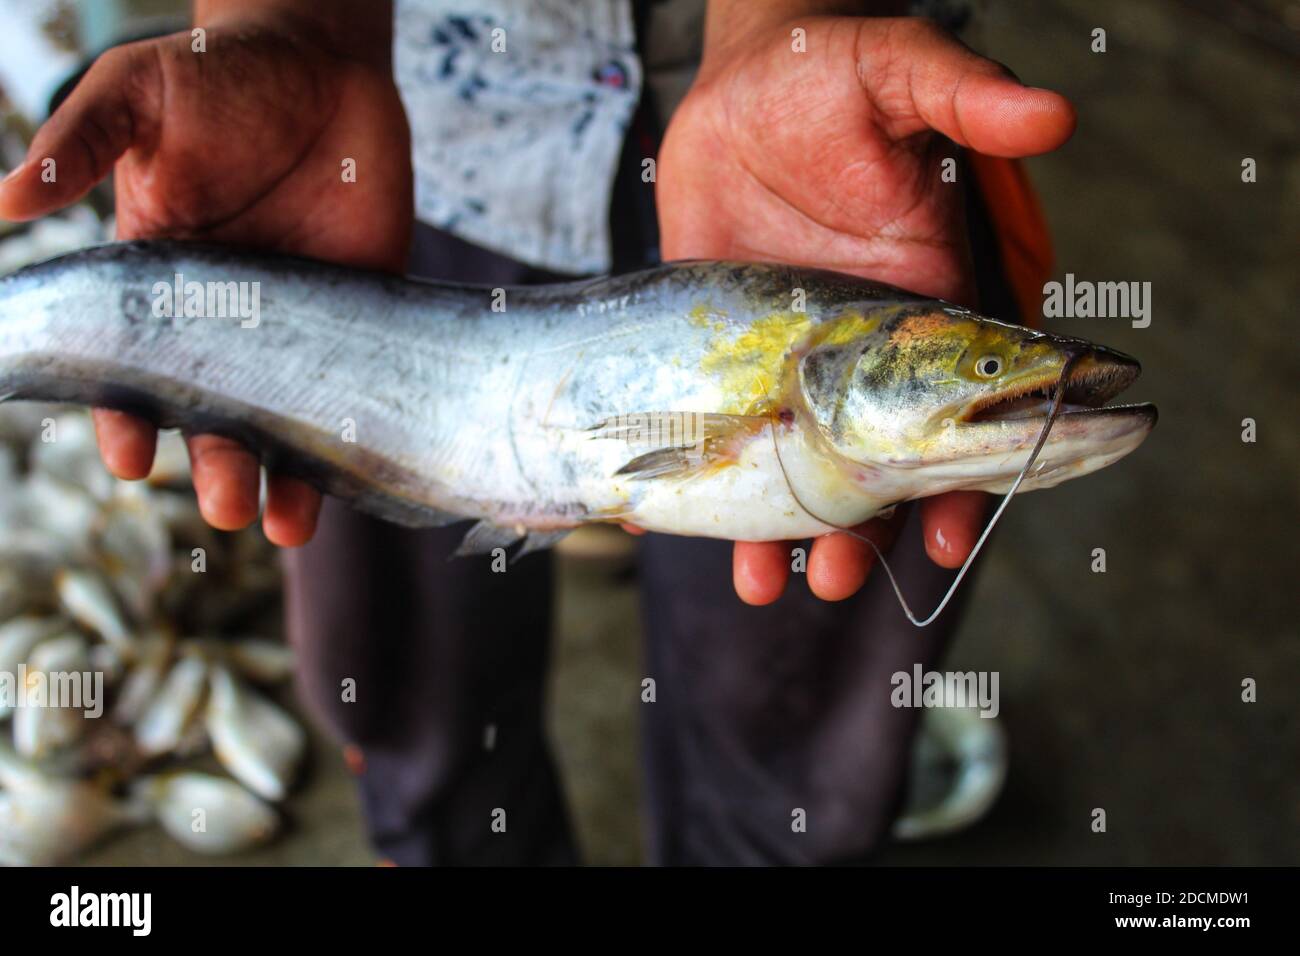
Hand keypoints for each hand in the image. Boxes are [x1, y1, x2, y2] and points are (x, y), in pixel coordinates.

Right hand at [0, 2, 411, 545]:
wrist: (321, 64)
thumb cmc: (217, 77)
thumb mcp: (138, 98)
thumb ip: (82, 147)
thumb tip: (6, 202)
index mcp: (159, 286)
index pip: (133, 371)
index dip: (125, 417)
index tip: (128, 455)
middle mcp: (223, 323)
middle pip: (211, 416)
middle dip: (212, 464)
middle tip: (222, 502)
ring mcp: (295, 327)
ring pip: (283, 423)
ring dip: (281, 478)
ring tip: (282, 523)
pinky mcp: (359, 318)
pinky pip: (354, 391)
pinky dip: (352, 438)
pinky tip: (352, 481)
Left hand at [656, 12, 1075, 603]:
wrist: (742, 87)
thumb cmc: (836, 76)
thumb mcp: (900, 73)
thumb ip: (966, 97)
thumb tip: (1052, 114)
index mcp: (939, 303)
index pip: (969, 408)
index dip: (968, 476)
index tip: (949, 530)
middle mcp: (878, 352)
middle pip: (889, 460)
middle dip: (873, 525)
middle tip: (841, 575)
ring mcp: (807, 365)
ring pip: (813, 465)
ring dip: (799, 528)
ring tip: (774, 581)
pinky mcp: (742, 362)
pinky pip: (738, 437)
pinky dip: (721, 488)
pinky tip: (701, 536)